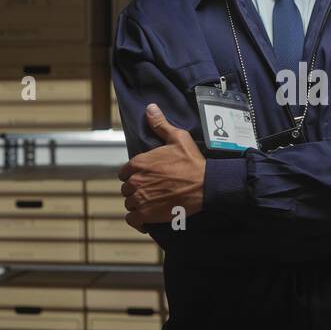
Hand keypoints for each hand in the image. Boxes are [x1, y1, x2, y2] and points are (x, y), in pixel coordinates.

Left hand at [118, 104, 204, 231]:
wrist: (205, 185)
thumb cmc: (192, 162)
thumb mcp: (178, 138)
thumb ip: (160, 124)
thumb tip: (150, 108)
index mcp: (139, 163)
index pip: (125, 172)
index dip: (134, 175)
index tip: (145, 177)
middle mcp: (136, 181)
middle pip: (127, 189)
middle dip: (136, 190)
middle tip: (151, 190)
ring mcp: (141, 199)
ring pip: (130, 204)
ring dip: (138, 205)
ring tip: (151, 204)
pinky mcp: (148, 214)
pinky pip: (133, 220)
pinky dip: (138, 221)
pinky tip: (145, 220)